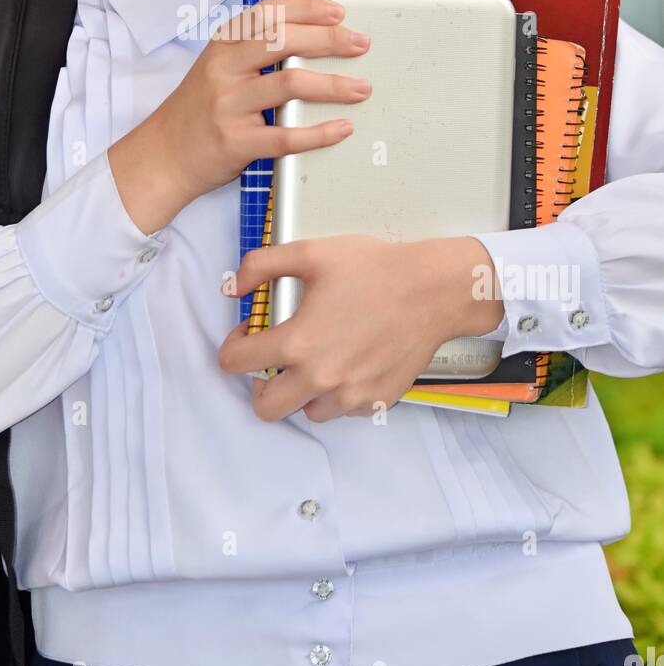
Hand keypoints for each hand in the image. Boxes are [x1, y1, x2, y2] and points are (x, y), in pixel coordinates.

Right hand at [149, 0, 372, 201]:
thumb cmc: (201, 109)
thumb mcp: (219, 67)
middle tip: (360, 45)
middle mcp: (224, 69)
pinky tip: (341, 128)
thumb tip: (314, 30)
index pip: (268, 12)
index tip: (339, 12)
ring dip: (332, 85)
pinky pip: (285, 136)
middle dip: (329, 40)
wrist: (164, 155)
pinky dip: (319, 133)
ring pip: (289, 84)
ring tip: (360, 88)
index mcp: (223, 45)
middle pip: (283, 40)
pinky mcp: (235, 142)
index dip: (307, 8)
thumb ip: (255, 49)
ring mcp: (228, 105)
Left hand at [217, 235, 504, 420]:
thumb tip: (232, 286)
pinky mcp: (375, 401)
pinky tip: (346, 363)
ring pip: (306, 412)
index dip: (233, 346)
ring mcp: (349, 395)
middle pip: (265, 407)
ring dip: (301, 391)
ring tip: (315, 359)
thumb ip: (261, 266)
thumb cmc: (376, 269)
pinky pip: (342, 410)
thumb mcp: (310, 253)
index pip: (235, 364)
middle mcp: (320, 378)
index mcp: (297, 343)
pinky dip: (337, 394)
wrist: (432, 290)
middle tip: (273, 360)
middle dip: (261, 384)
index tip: (246, 336)